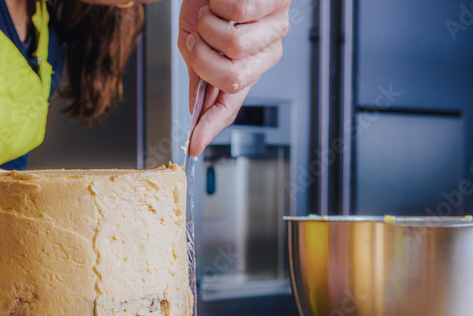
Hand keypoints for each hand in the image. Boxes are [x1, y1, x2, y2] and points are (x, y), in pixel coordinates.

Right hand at [179, 0, 289, 156]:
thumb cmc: (209, 0)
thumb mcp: (196, 39)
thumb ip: (199, 72)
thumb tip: (195, 110)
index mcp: (247, 68)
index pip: (231, 104)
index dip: (211, 124)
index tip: (194, 144)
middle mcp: (266, 52)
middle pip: (232, 78)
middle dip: (201, 58)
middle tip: (196, 38)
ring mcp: (276, 28)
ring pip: (235, 45)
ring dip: (209, 26)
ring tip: (211, 12)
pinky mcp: (278, 2)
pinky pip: (240, 12)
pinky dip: (218, 2)